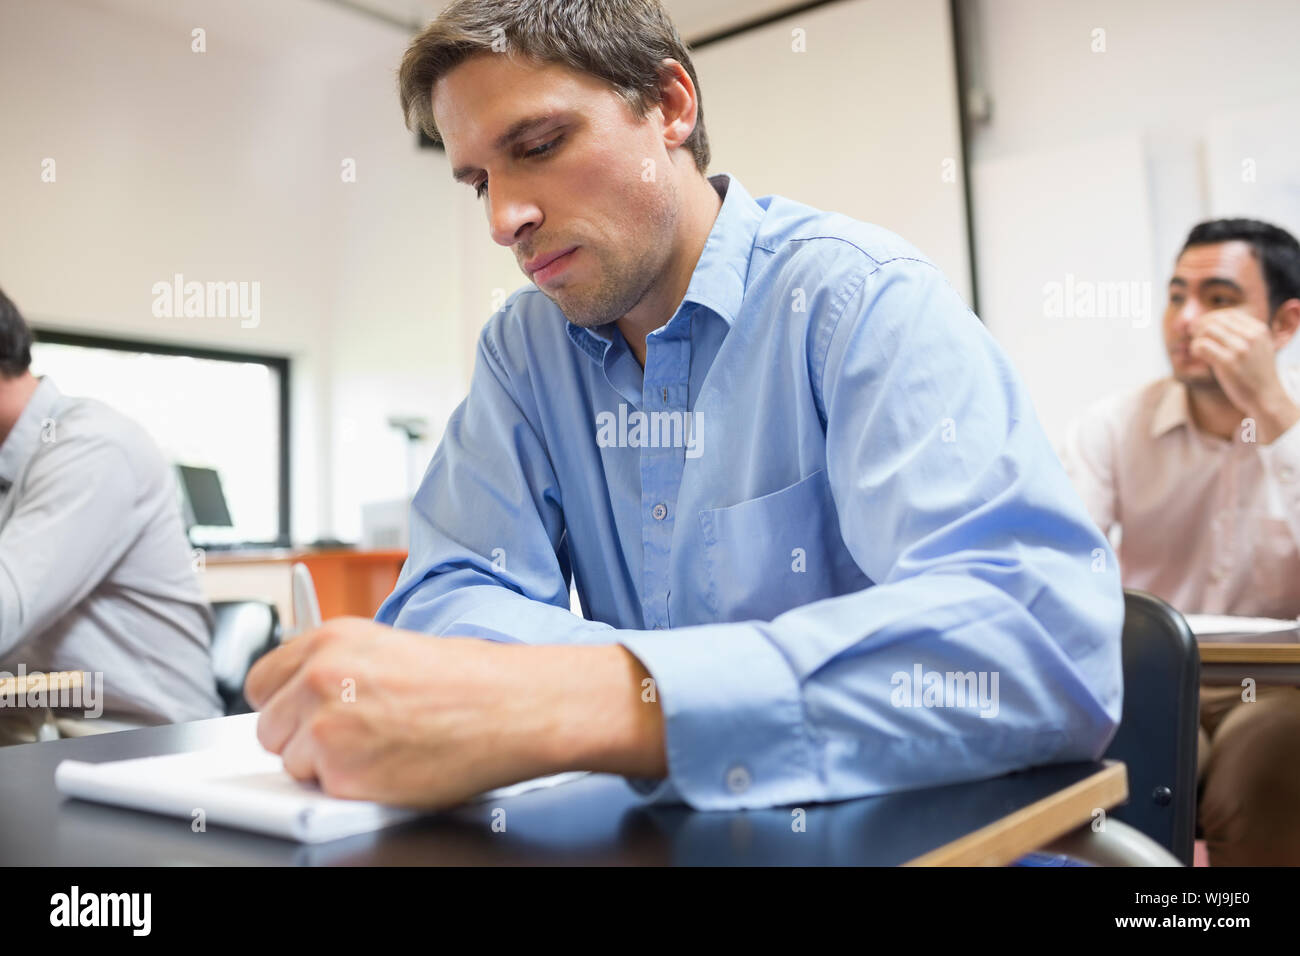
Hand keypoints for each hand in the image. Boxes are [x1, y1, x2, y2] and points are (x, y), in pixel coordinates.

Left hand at [244, 617, 665, 807]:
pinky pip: (320, 792)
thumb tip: (308, 695)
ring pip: (290, 762)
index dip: (286, 703)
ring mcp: (326, 726)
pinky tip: (388, 767)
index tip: (301, 712)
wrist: (512, 706)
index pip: (262, 681)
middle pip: (269, 726)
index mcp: (332, 640)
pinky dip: (349, 788)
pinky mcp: (342, 772)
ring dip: (324, 765)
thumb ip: (341, 667)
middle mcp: (320, 677)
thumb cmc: (472, 680)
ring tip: (379, 749)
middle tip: (353, 736)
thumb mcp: (391, 649)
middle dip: (302, 737)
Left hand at [1189, 308, 1299, 441]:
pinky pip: (1202, 345)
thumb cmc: (1255, 373)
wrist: (1265, 397)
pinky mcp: (1228, 362)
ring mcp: (1240, 349)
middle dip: (1201, 327)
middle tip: (1195, 338)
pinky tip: (1197, 355)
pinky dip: (1194, 348)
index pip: (1228, 313)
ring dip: (1197, 338)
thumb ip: (1240, 334)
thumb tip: (1207, 322)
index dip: (1212, 319)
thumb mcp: (1256, 347)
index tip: (1204, 330)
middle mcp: (1251, 336)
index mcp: (1259, 330)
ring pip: (1207, 329)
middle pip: (1216, 319)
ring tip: (1198, 349)